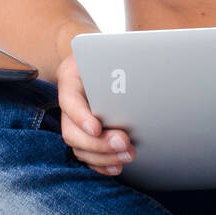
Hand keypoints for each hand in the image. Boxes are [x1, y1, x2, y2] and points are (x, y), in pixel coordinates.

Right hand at [55, 52, 135, 175]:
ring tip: (127, 155)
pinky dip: (101, 165)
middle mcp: (69, 101)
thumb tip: (146, 78)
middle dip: (98, 143)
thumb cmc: (113, 51)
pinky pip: (86, 156)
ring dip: (103, 156)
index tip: (96, 128)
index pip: (69, 100)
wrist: (108, 57)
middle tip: (123, 143)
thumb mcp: (113, 47)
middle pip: (71, 131)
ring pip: (79, 148)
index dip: (81, 117)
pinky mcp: (84, 134)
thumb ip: (122, 60)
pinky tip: (116, 167)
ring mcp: (74, 120)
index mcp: (71, 77)